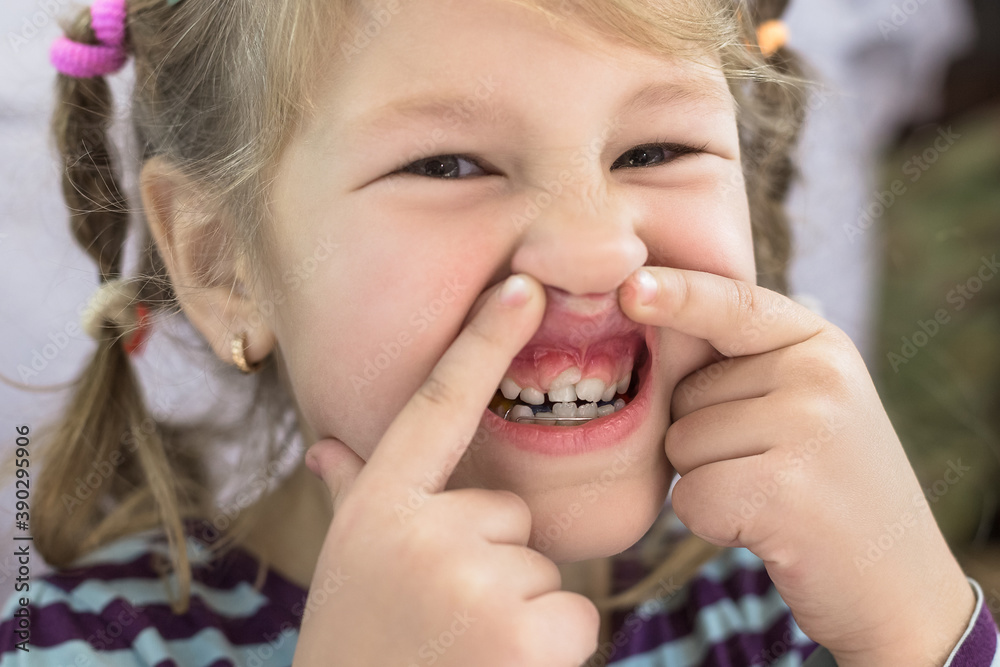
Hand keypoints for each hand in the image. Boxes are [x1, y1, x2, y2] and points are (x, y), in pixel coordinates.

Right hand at [292, 274, 599, 666]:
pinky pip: (576, 616)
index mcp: (380, 509)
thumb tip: (325, 442)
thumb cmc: (359, 646)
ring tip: (465, 651)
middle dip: (495, 561)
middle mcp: (423, 532)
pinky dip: (551, 649)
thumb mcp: (352, 565)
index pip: (437, 406)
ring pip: (545, 569)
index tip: (522, 281)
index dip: (481, 340)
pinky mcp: (528, 634)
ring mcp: (475, 581)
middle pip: (511, 513)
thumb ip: (355, 495)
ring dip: (521, 610)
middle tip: (446, 616)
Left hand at [619, 267, 974, 666]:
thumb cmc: (827, 486)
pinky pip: (690, 496)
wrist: (898, 583)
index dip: (676, 292)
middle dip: (705, 436)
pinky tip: (767, 528)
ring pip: (681, 444)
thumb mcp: (806, 402)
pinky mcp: (785, 492)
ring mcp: (808, 430)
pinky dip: (712, 521)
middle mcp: (820, 376)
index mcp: (821, 344)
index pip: (733, 303)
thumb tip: (644, 318)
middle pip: (685, 392)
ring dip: (707, 481)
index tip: (628, 286)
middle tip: (771, 467)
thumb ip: (744, 365)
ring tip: (772, 494)